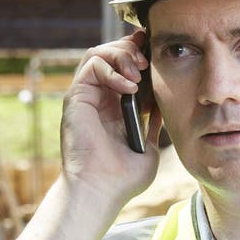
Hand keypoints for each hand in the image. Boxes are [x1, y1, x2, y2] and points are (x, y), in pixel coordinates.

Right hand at [61, 31, 161, 210]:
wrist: (103, 190)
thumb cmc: (124, 177)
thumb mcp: (150, 148)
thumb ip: (154, 125)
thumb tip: (163, 105)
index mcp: (117, 108)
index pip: (126, 69)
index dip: (140, 56)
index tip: (158, 55)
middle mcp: (100, 98)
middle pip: (112, 54)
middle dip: (132, 49)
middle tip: (147, 61)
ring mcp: (87, 96)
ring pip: (99, 53)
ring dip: (122, 55)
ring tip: (138, 71)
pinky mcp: (76, 97)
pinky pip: (91, 66)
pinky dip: (112, 69)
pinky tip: (128, 87)